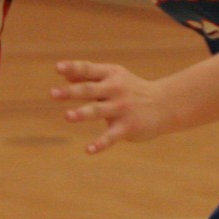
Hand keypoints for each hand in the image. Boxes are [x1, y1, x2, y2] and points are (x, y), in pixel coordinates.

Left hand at [51, 59, 169, 153]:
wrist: (165, 105)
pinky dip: (100, 144)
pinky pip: (111, 136)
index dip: (73, 68)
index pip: (88, 70)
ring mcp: (122, 108)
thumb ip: (89, 76)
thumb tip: (65, 74)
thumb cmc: (131, 89)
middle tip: (53, 93)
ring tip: (67, 116)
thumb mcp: (113, 78)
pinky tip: (88, 150)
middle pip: (90, 90)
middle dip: (71, 92)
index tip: (57, 68)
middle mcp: (115, 90)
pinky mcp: (128, 127)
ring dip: (82, 113)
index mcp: (110, 75)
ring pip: (99, 111)